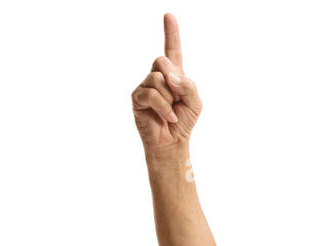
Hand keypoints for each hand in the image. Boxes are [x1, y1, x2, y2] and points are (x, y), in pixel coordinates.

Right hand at [131, 13, 203, 152]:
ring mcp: (145, 86)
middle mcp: (157, 76)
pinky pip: (151, 94)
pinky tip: (168, 117)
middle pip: (162, 60)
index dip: (171, 33)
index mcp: (173, 74)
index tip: (169, 15)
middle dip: (173, 78)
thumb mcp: (195, 102)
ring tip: (172, 111)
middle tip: (177, 97)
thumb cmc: (183, 121)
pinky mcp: (137, 98)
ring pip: (157, 79)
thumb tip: (169, 77)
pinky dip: (164, 107)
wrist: (172, 143)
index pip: (172, 50)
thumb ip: (188, 85)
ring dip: (170, 98)